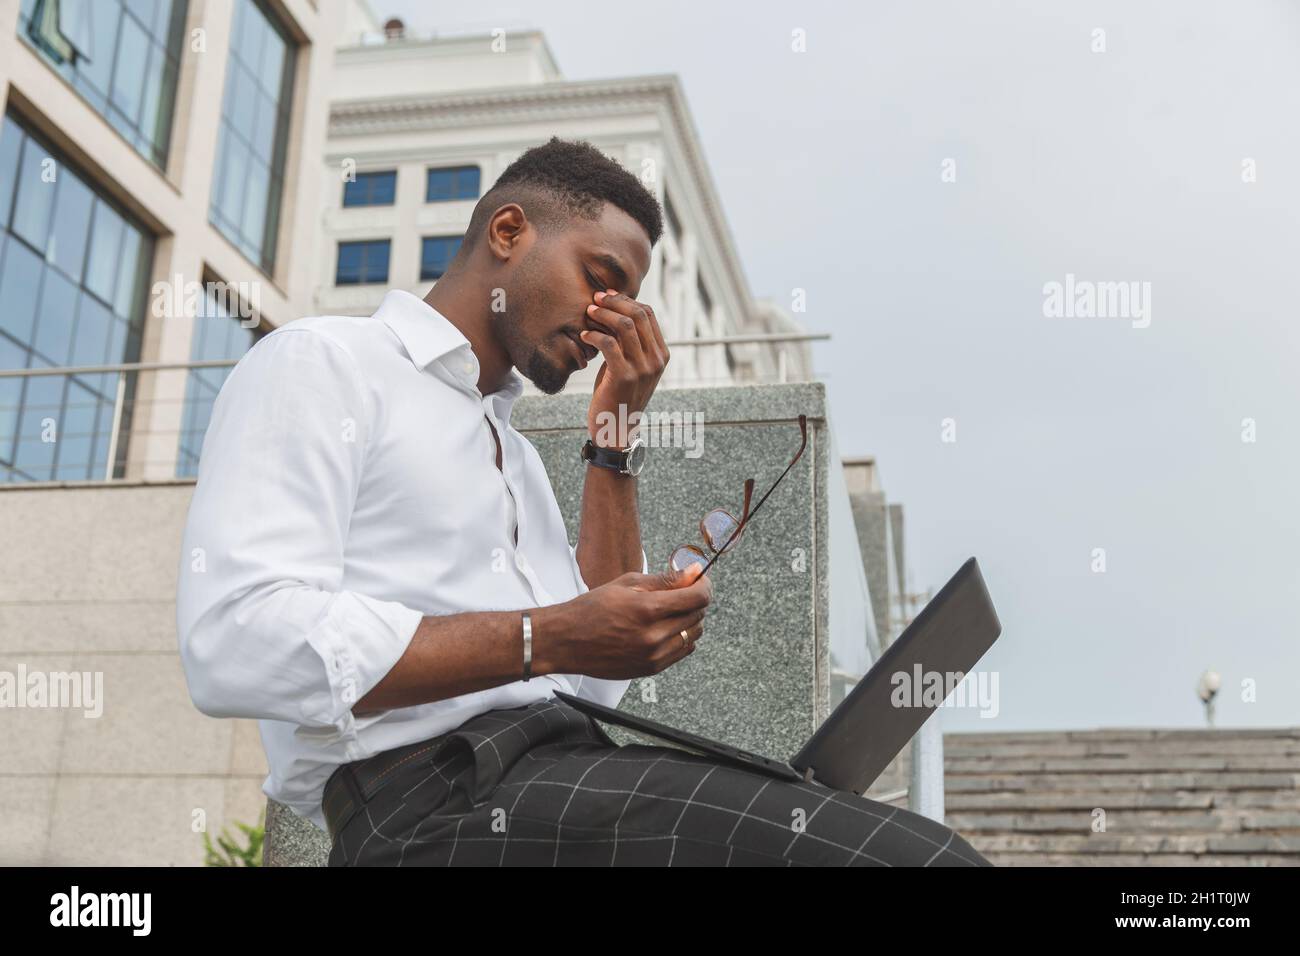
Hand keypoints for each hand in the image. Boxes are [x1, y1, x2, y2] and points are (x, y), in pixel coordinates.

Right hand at [537, 564, 711, 679]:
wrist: (566, 641)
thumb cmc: (592, 609)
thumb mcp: (627, 583)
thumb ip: (665, 580)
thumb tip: (694, 573)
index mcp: (647, 610)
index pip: (697, 598)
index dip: (704, 586)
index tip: (701, 580)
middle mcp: (653, 636)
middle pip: (698, 616)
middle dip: (695, 600)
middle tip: (683, 592)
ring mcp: (653, 656)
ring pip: (693, 635)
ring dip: (689, 620)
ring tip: (670, 611)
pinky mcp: (651, 669)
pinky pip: (682, 651)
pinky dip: (681, 637)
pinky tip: (664, 628)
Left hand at [581, 290, 668, 447]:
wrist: (616, 428)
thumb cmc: (618, 394)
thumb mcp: (629, 365)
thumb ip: (627, 342)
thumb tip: (612, 311)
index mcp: (661, 354)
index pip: (648, 314)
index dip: (626, 300)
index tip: (606, 296)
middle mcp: (655, 360)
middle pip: (638, 315)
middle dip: (614, 302)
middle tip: (594, 299)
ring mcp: (642, 369)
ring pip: (625, 325)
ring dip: (603, 315)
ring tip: (588, 313)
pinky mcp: (624, 377)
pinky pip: (608, 344)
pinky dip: (594, 335)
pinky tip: (584, 336)